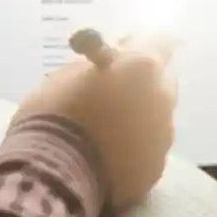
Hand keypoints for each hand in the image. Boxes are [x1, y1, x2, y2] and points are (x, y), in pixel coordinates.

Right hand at [16, 32, 177, 211]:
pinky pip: (149, 150)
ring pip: (158, 118)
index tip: (125, 52)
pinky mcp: (156, 169)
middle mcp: (163, 99)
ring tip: (106, 130)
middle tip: (114, 91)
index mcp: (143, 68)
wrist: (53, 175)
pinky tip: (109, 156)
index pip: (161, 40)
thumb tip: (114, 57)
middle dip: (143, 83)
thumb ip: (99, 64)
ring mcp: (163, 137)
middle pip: (163, 81)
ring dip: (140, 118)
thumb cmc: (53, 115)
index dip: (142, 44)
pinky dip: (135, 149)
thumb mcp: (66, 75)